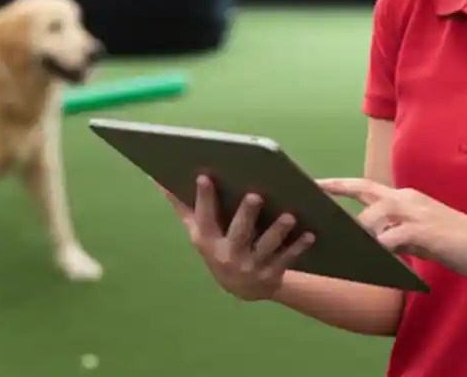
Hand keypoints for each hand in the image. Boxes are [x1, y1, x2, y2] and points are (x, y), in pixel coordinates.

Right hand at [160, 175, 314, 301]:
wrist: (242, 289)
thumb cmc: (217, 248)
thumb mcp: (198, 233)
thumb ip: (181, 206)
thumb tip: (155, 178)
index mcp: (207, 241)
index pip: (204, 217)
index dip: (204, 198)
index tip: (205, 176)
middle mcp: (227, 255)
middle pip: (238, 233)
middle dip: (246, 215)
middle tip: (256, 195)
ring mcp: (250, 266)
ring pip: (266, 247)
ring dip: (278, 232)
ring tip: (289, 216)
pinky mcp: (271, 274)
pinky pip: (287, 259)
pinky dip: (298, 247)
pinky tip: (310, 233)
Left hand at [317, 178, 466, 281]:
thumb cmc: (453, 243)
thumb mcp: (418, 236)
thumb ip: (394, 234)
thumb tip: (368, 242)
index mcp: (405, 198)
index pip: (365, 186)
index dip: (338, 184)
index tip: (314, 184)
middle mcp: (407, 199)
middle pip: (364, 190)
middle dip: (336, 192)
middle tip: (309, 200)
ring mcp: (416, 213)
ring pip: (374, 215)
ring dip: (358, 231)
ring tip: (340, 245)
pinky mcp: (425, 231)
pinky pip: (392, 237)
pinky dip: (379, 247)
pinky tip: (370, 258)